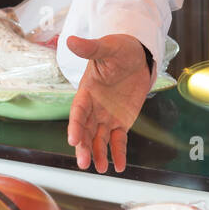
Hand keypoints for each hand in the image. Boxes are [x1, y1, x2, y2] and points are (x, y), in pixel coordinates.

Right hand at [66, 34, 152, 173]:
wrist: (137, 56)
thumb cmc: (119, 49)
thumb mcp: (107, 48)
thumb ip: (91, 49)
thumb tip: (71, 40)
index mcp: (86, 92)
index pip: (78, 112)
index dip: (75, 126)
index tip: (73, 140)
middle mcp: (94, 108)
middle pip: (85, 130)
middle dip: (83, 147)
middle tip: (84, 163)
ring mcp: (106, 117)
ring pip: (99, 139)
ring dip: (98, 154)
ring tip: (102, 168)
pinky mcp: (121, 122)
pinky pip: (118, 140)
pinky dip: (118, 153)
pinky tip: (119, 167)